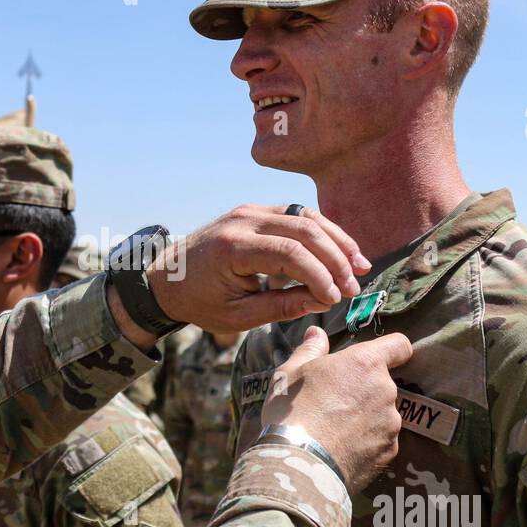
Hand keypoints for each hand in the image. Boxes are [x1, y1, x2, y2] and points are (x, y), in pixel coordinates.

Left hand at [146, 204, 371, 334]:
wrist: (166, 277)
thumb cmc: (198, 301)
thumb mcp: (236, 316)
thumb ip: (280, 308)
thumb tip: (324, 301)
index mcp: (232, 248)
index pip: (289, 254)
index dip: (319, 275)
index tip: (336, 298)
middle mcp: (243, 220)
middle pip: (303, 229)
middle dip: (335, 259)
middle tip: (355, 286)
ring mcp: (250, 210)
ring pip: (305, 216)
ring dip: (336, 241)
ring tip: (360, 266)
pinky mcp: (257, 211)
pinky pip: (297, 216)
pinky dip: (322, 233)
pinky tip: (341, 252)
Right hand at [261, 326, 412, 491]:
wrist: (300, 464)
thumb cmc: (293, 412)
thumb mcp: (290, 374)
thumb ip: (310, 350)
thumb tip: (316, 332)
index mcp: (365, 363)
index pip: (399, 345)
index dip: (391, 350)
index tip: (376, 359)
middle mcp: (386, 390)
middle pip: (383, 383)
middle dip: (364, 389)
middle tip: (334, 403)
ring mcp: (391, 423)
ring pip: (383, 414)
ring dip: (366, 417)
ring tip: (336, 431)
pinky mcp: (390, 451)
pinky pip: (381, 440)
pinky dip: (367, 442)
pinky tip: (342, 449)